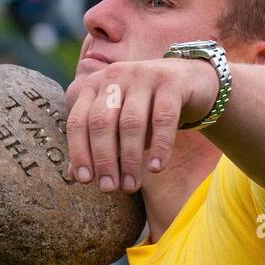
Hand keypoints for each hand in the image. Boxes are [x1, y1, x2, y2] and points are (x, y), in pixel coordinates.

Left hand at [64, 56, 220, 193]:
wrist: (189, 81)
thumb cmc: (148, 110)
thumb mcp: (120, 126)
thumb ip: (100, 145)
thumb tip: (75, 175)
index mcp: (95, 86)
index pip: (78, 121)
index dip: (79, 152)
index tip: (85, 180)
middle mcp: (115, 76)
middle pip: (101, 122)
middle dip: (104, 159)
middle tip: (109, 188)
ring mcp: (143, 76)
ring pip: (131, 122)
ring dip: (130, 159)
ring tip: (132, 186)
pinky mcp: (171, 82)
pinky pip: (163, 118)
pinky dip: (160, 146)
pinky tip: (156, 168)